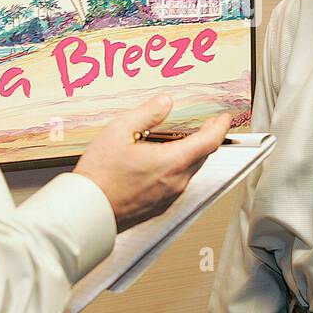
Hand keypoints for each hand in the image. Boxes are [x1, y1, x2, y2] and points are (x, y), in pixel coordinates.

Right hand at [74, 95, 231, 232]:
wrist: (88, 210)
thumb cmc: (100, 175)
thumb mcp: (119, 131)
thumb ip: (146, 113)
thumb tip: (164, 102)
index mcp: (171, 162)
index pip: (208, 142)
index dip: (219, 128)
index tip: (224, 119)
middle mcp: (176, 182)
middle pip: (201, 156)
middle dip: (206, 138)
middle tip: (207, 124)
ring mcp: (169, 196)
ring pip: (189, 170)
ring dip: (191, 153)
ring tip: (182, 138)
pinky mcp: (159, 206)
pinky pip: (177, 182)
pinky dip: (178, 167)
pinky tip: (162, 160)